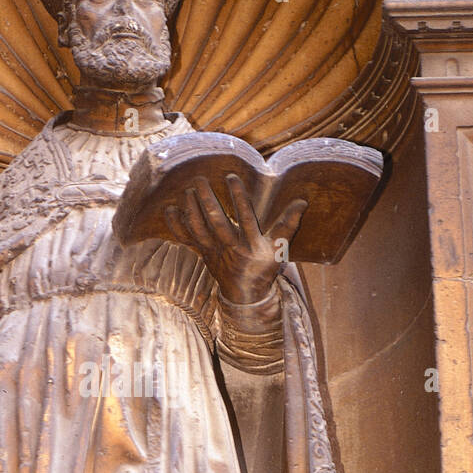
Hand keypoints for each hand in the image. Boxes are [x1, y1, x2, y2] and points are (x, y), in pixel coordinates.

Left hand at [164, 174, 306, 303]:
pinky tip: (170, 209)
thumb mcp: (279, 248)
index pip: (245, 217)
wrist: (245, 295)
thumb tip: (302, 201)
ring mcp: (213, 252)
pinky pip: (186, 240)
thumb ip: (288, 224)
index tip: (231, 178)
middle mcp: (230, 248)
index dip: (238, 197)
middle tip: (201, 180)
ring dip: (191, 210)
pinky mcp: (202, 254)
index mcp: (250, 245)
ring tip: (188, 190)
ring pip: (199, 230)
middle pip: (216, 222)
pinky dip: (176, 226)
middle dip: (207, 201)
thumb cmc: (264, 267)